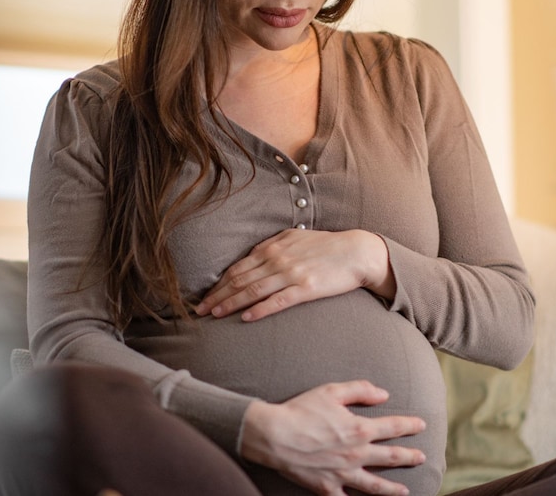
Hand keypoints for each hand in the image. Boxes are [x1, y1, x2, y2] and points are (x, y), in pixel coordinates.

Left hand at [195, 228, 395, 320]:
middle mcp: (277, 259)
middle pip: (239, 280)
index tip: (204, 297)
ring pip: (253, 290)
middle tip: (199, 310)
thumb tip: (253, 254)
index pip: (237, 268)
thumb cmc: (325, 245)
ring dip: (231, 303)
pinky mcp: (306, 288)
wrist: (356, 252)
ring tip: (215, 315)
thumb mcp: (294, 237)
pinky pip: (278, 301)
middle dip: (217, 295)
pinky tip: (246, 318)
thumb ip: (272, 246)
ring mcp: (291, 274)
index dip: (218, 284)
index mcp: (272, 247)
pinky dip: (260, 309)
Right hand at [239, 381, 426, 495]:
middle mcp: (356, 454)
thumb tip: (383, 394)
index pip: (393, 427)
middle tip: (422, 458)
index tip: (421, 425)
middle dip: (409, 457)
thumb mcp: (331, 391)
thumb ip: (360, 390)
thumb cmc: (301, 410)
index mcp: (359, 429)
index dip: (409, 426)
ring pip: (375, 486)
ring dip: (393, 489)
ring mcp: (343, 474)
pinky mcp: (327, 487)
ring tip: (405, 491)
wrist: (273, 435)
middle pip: (391, 458)